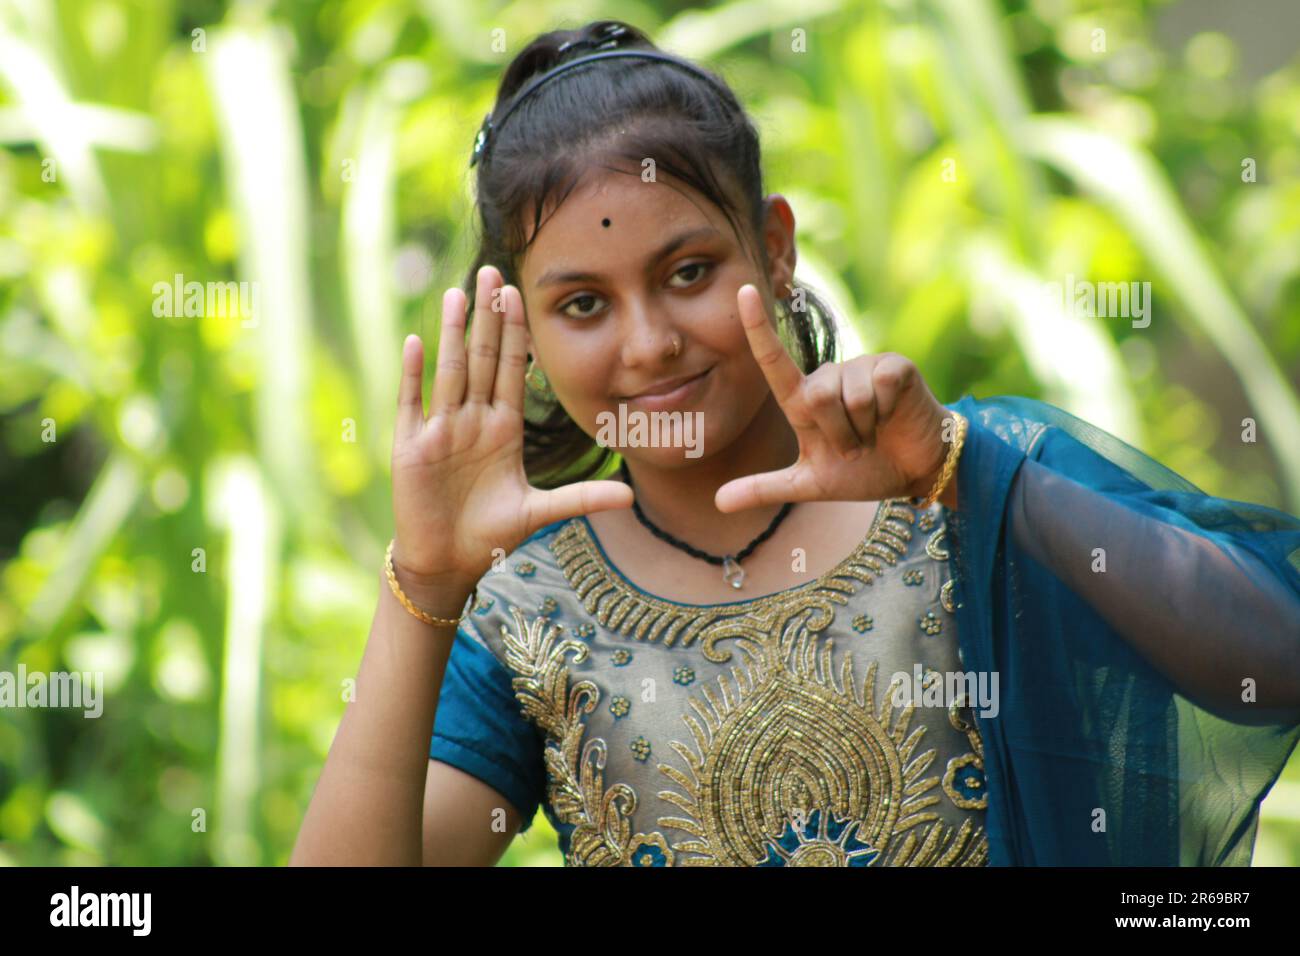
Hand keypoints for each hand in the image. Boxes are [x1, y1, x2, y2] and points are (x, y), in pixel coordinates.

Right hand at [390, 265, 633, 585]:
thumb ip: (581, 497)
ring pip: (449, 372)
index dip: (515, 334)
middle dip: (487, 317)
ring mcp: (439, 430)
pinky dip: (413, 374)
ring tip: (458, 294)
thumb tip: (632, 494)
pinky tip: (416, 342)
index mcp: (502, 429)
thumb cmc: (489, 534)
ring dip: (454, 333)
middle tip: (493, 272)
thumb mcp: (540, 511)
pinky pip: (411, 403)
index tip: (521, 296)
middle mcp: (471, 420)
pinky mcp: (411, 447)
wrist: (447, 563)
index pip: (510, 370)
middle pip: (481, 358)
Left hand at [715, 284, 955, 512]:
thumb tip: (717, 502)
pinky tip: (896, 416)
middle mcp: (830, 376)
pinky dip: (887, 413)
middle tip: (856, 447)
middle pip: (815, 397)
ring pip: (847, 396)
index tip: (744, 290)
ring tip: (876, 433)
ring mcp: (863, 366)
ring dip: (863, 428)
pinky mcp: (894, 365)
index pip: (774, 361)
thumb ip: (765, 488)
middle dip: (838, 435)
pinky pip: (878, 388)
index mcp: (804, 399)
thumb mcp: (811, 484)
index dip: (758, 328)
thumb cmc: (866, 471)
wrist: (918, 472)